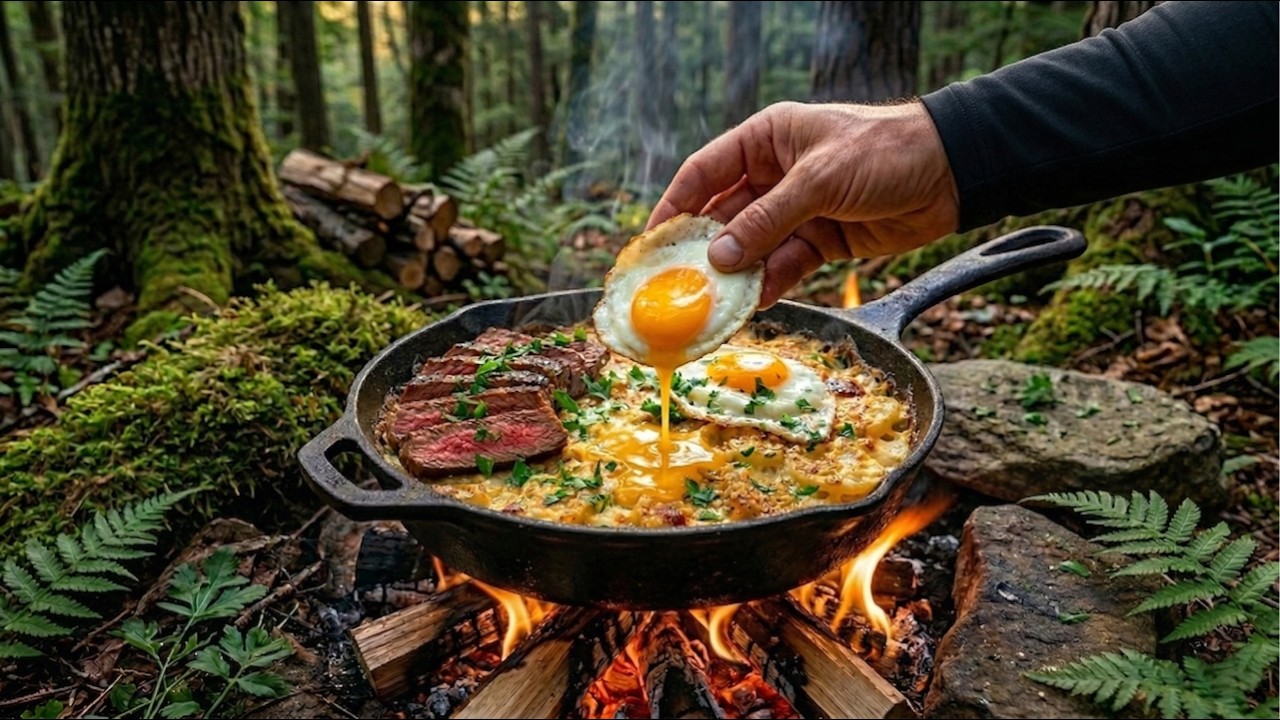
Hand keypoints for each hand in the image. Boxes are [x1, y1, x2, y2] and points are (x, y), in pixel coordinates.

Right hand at [647, 101, 959, 306]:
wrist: (951, 173)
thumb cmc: (883, 152)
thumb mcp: (818, 180)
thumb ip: (767, 220)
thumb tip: (720, 258)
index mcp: (766, 140)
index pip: (704, 174)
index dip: (673, 207)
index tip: (650, 242)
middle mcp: (774, 174)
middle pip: (723, 216)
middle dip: (701, 251)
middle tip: (674, 286)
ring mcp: (796, 210)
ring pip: (751, 248)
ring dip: (734, 275)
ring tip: (709, 304)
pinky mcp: (820, 241)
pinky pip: (783, 266)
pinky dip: (768, 286)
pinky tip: (750, 305)